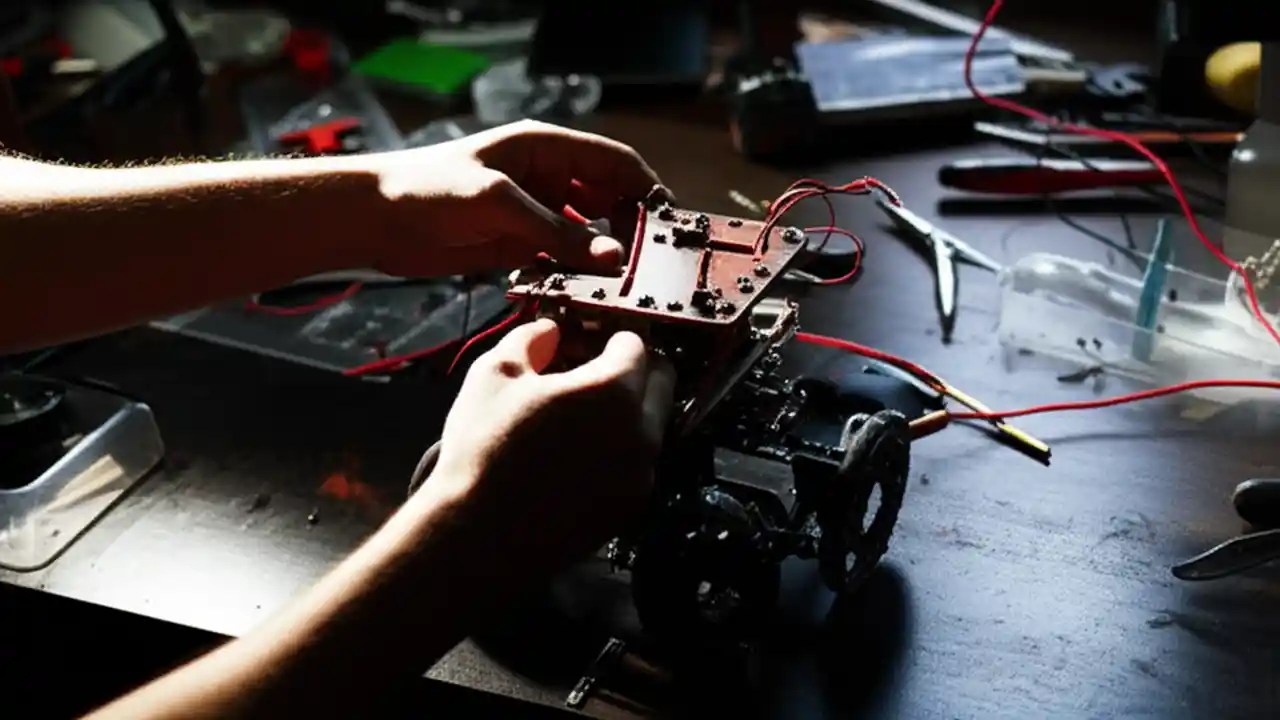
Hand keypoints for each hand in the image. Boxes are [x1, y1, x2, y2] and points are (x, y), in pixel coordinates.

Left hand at [369, 120, 661, 276]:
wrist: (375, 219)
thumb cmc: (428, 190)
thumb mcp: (498, 202)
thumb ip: (556, 231)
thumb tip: (612, 257)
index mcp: (546, 148)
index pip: (614, 163)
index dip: (645, 189)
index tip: (669, 223)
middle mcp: (547, 178)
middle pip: (607, 201)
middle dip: (628, 230)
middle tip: (649, 266)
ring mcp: (533, 213)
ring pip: (586, 236)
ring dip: (601, 259)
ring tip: (621, 286)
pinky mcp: (517, 246)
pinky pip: (560, 260)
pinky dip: (574, 275)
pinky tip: (584, 294)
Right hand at [424, 318, 674, 568]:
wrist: (478, 539)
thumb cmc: (484, 448)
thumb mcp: (495, 375)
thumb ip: (531, 341)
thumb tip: (551, 331)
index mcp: (614, 391)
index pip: (636, 345)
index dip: (611, 337)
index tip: (588, 341)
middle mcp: (642, 432)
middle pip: (659, 383)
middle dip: (634, 369)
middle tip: (593, 371)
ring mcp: (642, 475)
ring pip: (652, 426)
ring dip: (629, 411)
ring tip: (582, 416)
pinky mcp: (631, 510)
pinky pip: (638, 465)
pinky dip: (621, 450)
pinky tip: (580, 456)